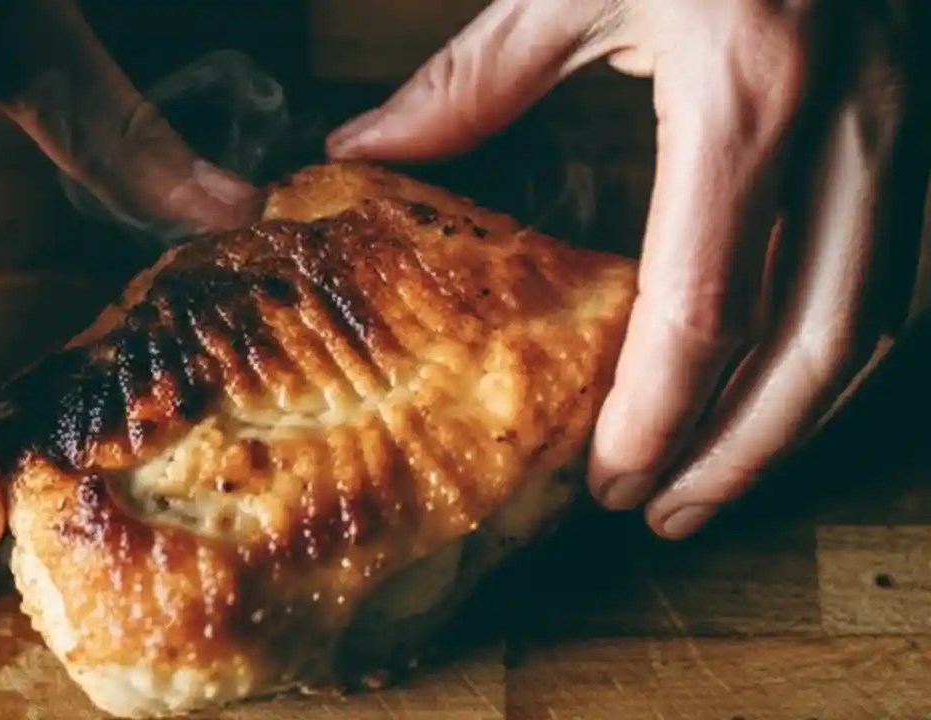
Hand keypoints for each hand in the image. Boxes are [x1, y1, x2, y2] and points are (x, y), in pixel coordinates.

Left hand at [327, 0, 929, 538]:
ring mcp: (909, 126)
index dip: (657, 413)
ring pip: (875, 325)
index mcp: (746, 91)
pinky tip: (787, 394)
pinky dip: (843, 355)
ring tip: (719, 483)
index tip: (606, 479)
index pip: (706, 306)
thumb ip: (471, 83)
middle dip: (736, 452)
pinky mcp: (925, 124)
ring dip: (798, 426)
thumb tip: (363, 155)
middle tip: (663, 513)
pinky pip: (903, 273)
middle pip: (811, 345)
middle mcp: (849, 124)